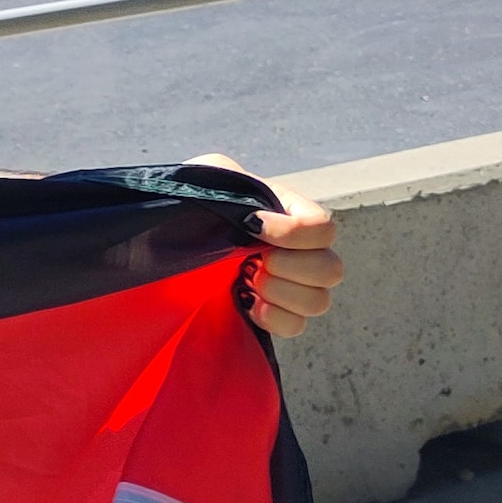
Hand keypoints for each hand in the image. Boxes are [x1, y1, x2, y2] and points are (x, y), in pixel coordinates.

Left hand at [190, 163, 341, 337]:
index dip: (293, 233)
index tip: (252, 226)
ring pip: (318, 301)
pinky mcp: (274, 313)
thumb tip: (254, 214)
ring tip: (246, 279)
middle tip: (250, 260)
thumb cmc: (192, 202)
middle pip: (331, 270)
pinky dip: (272, 317)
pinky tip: (245, 300)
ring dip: (279, 292)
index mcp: (291, 213)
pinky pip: (296, 326)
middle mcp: (302, 251)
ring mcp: (291, 286)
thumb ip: (234, 178)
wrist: (169, 238)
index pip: (323, 228)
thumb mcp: (211, 176)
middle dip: (288, 266)